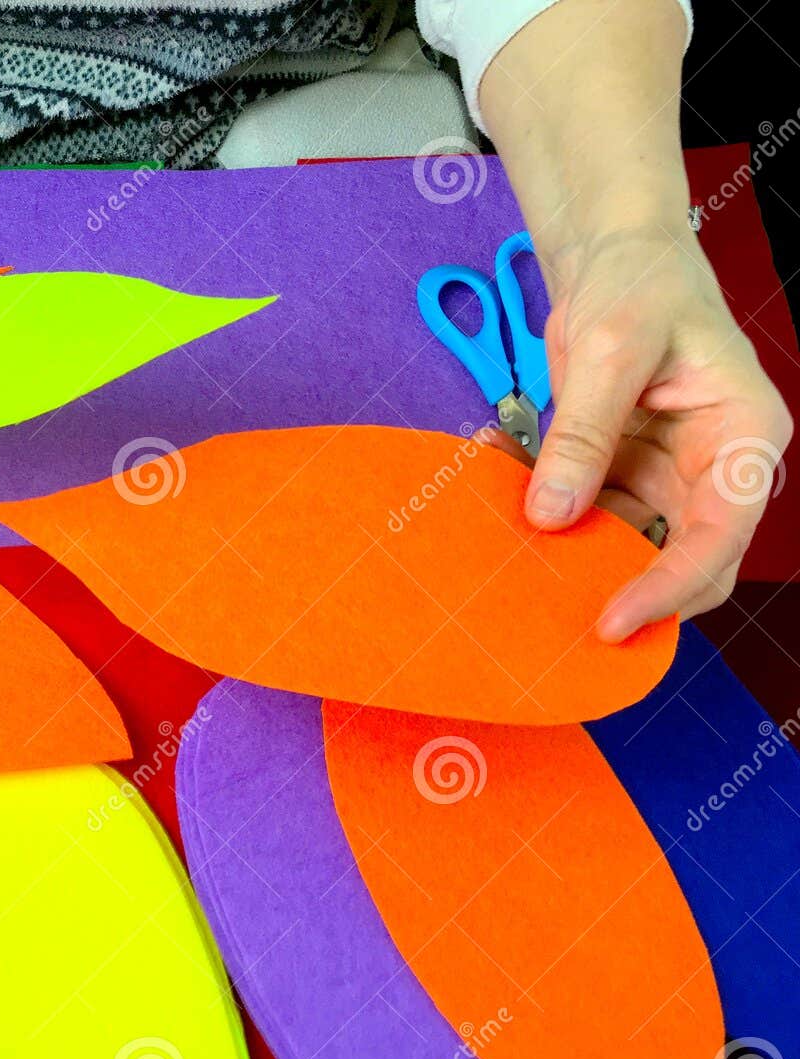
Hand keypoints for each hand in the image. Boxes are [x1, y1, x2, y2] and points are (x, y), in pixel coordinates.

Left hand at [523, 222, 790, 640]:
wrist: (614, 253)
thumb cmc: (639, 281)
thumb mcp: (612, 347)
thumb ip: (584, 433)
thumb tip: (551, 514)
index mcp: (742, 438)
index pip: (718, 537)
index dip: (668, 588)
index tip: (612, 621)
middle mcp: (712, 469)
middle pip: (679, 561)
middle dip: (618, 589)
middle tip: (550, 612)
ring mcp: (664, 475)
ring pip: (623, 546)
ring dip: (565, 548)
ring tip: (506, 529)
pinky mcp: (619, 472)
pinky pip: (582, 512)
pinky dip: (539, 504)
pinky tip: (499, 473)